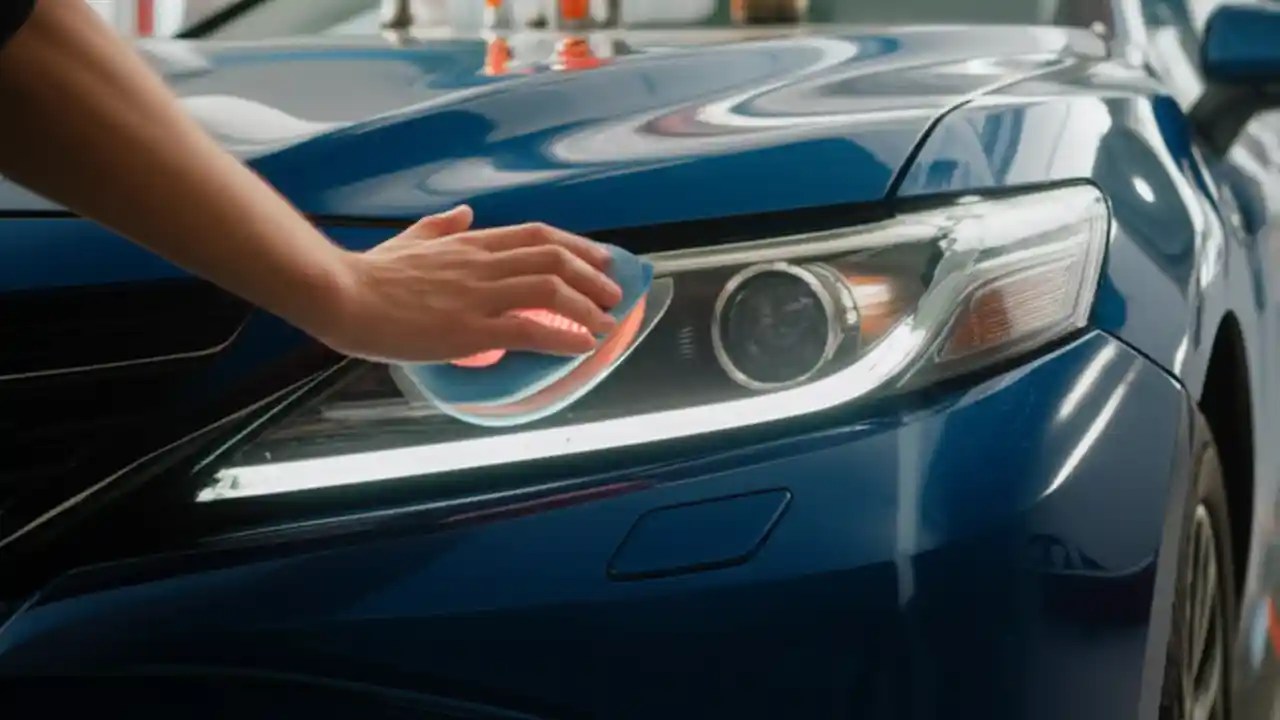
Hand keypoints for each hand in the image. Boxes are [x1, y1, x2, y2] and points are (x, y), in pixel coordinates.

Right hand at [311, 206, 623, 363]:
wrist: (342, 294)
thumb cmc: (370, 273)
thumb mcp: (411, 238)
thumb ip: (442, 226)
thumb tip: (464, 212)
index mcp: (470, 242)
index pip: (537, 236)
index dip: (576, 247)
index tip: (601, 258)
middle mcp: (482, 263)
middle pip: (553, 258)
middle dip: (592, 275)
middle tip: (613, 293)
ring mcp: (478, 295)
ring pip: (549, 290)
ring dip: (586, 306)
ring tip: (606, 322)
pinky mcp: (469, 328)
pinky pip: (529, 330)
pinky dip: (562, 336)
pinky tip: (582, 345)